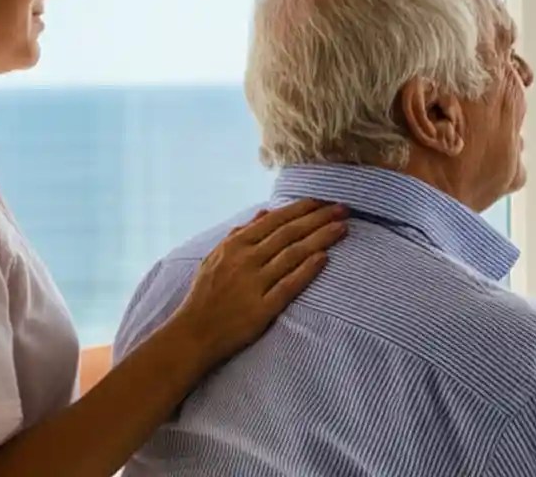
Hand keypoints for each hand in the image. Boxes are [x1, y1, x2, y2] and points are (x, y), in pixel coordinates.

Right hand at [170, 199, 346, 363]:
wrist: (193, 334)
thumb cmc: (205, 295)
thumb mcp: (215, 257)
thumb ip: (239, 234)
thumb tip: (265, 213)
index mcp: (235, 245)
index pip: (275, 220)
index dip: (301, 209)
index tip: (322, 202)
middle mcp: (245, 260)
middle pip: (289, 233)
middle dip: (318, 218)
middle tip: (342, 209)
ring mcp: (254, 284)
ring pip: (293, 255)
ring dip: (320, 239)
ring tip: (342, 229)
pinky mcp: (261, 309)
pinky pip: (289, 285)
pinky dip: (307, 270)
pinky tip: (325, 259)